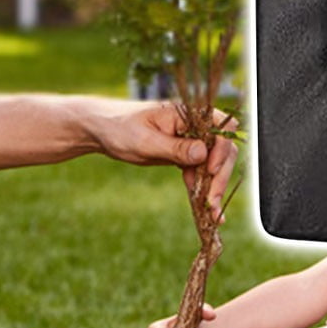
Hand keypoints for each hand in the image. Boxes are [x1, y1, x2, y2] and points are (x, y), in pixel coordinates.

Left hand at [94, 102, 237, 217]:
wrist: (103, 131)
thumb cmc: (120, 128)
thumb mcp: (146, 141)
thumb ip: (175, 147)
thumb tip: (203, 154)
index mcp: (188, 114)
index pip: (220, 130)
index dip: (221, 150)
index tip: (211, 170)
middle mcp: (195, 125)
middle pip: (222, 150)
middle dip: (220, 176)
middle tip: (212, 202)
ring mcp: (191, 140)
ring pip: (214, 164)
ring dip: (214, 187)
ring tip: (213, 213)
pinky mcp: (184, 154)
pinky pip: (200, 171)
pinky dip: (202, 188)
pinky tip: (203, 206)